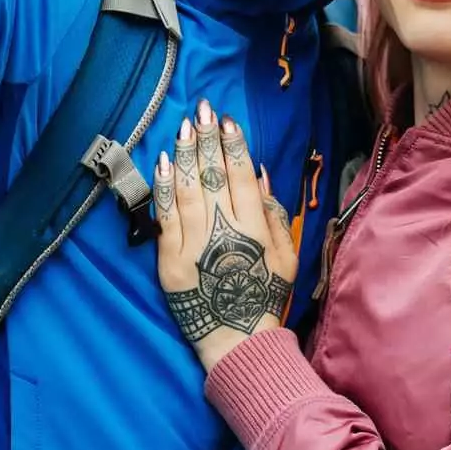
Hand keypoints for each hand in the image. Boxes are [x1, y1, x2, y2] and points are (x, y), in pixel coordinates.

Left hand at [154, 101, 298, 371]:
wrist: (238, 341)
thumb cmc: (266, 297)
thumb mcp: (286, 256)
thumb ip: (274, 214)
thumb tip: (259, 174)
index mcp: (254, 228)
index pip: (240, 175)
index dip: (233, 145)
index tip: (226, 121)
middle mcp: (223, 230)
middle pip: (212, 174)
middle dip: (207, 138)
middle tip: (202, 108)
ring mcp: (194, 244)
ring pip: (188, 188)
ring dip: (186, 154)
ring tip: (184, 127)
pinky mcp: (170, 260)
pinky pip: (165, 216)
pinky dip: (164, 187)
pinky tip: (164, 163)